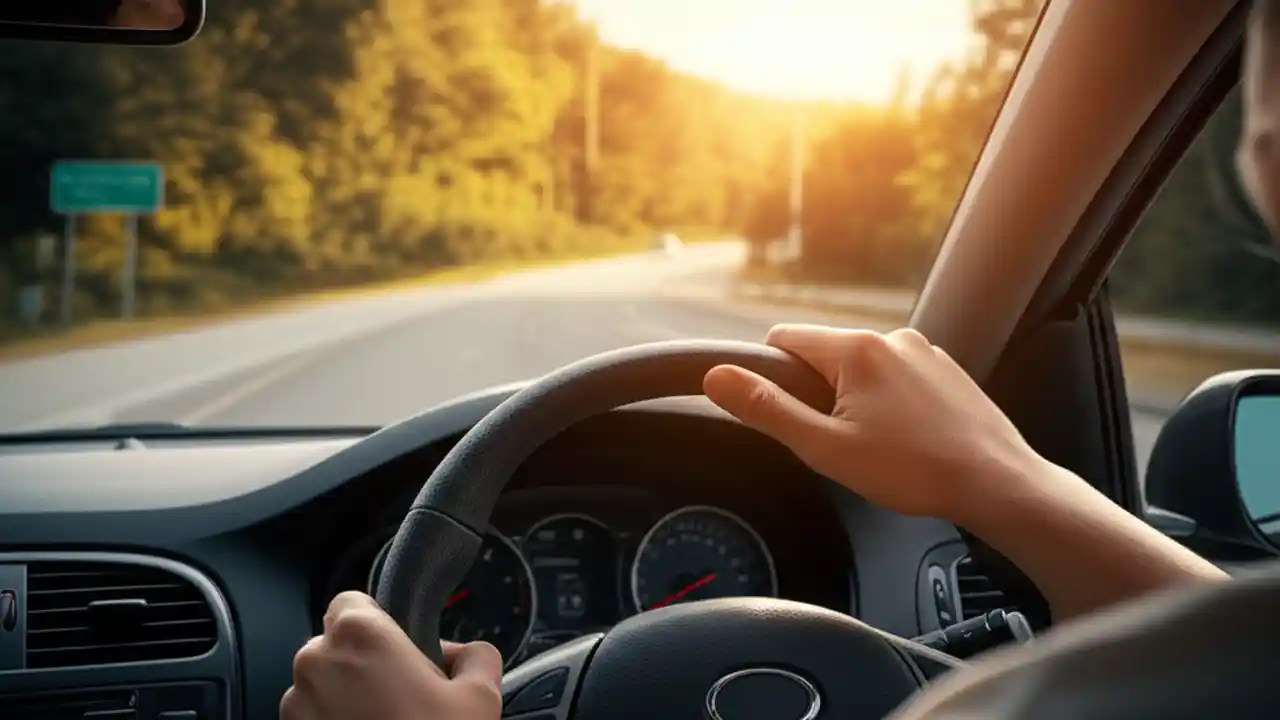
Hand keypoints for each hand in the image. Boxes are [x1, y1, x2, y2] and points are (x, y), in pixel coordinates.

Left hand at [281, 591, 501, 719]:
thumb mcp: (480, 697)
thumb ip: (477, 656)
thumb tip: (466, 655)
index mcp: (360, 635)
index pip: (353, 601)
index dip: (380, 622)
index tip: (403, 648)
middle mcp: (316, 664)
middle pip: (338, 646)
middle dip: (367, 665)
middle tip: (405, 696)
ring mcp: (296, 707)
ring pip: (323, 686)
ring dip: (348, 699)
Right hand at [704, 325, 1040, 524]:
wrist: (996, 484)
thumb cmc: (913, 471)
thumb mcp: (824, 447)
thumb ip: (766, 409)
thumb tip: (716, 377)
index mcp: (857, 348)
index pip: (782, 339)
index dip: (771, 377)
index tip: (787, 416)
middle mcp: (892, 337)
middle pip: (822, 355)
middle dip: (817, 394)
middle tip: (838, 442)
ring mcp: (924, 351)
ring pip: (860, 369)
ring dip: (853, 400)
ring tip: (878, 446)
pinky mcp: (947, 370)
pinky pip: (895, 377)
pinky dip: (888, 403)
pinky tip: (905, 440)